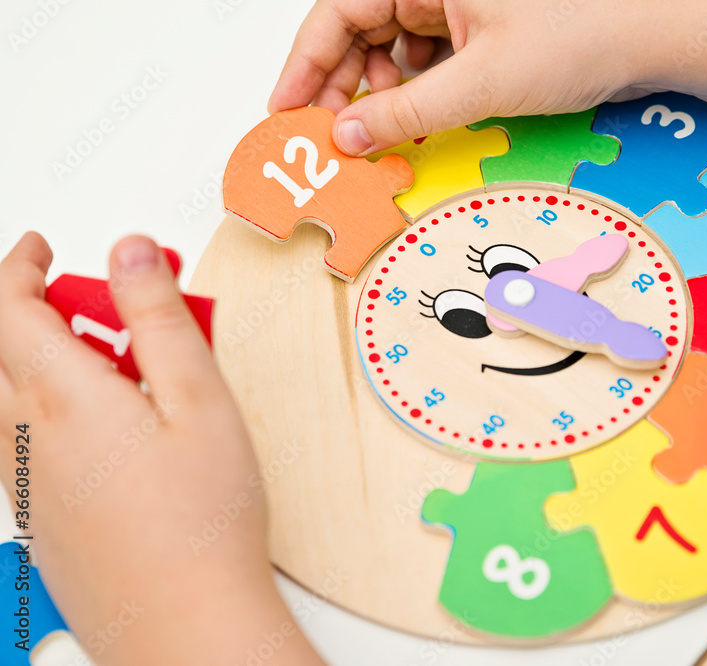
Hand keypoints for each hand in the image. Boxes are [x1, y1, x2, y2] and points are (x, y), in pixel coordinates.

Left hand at [0, 234, 322, 664]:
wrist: (184, 625)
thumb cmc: (203, 519)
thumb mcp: (198, 400)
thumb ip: (157, 318)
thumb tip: (128, 249)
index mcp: (60, 398)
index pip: (5, 308)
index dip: (17, 266)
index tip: (42, 247)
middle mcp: (23, 438)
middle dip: (30, 309)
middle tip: (93, 306)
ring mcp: (25, 484)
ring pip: (5, 398)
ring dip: (37, 362)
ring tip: (111, 372)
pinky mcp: (37, 519)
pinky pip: (17, 442)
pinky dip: (43, 411)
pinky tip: (108, 435)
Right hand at [268, 0, 706, 161]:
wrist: (658, 34)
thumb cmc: (584, 34)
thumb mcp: (482, 81)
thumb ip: (407, 113)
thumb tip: (348, 133)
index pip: (337, 9)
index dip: (304, 63)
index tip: (286, 111)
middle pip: (362, 28)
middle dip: (346, 84)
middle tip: (336, 136)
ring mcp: (461, 0)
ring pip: (395, 45)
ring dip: (385, 93)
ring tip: (386, 134)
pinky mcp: (482, 23)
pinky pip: (430, 55)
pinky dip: (420, 90)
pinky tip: (421, 120)